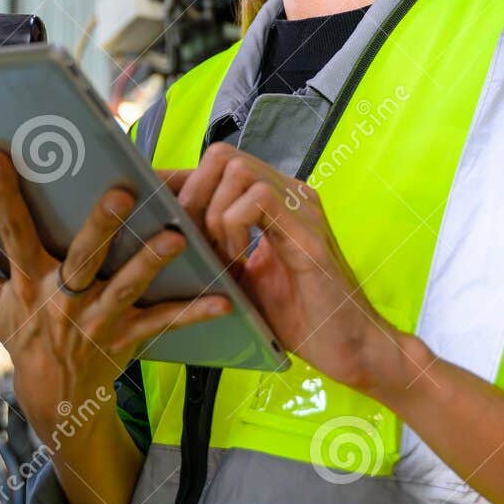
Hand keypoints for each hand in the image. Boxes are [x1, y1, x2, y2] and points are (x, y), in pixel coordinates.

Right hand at [0, 149, 229, 440]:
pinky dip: (193, 313)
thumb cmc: (21, 335)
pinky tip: (223, 300)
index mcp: (27, 283)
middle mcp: (63, 299)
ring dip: (151, 263)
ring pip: (127, 288)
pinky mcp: (127, 337)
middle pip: (82, 258)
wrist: (53, 399)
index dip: (2, 196)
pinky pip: (163, 324)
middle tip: (121, 193)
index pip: (11, 233)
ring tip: (177, 239)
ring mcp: (97, 320)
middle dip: (100, 226)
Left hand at [161, 143, 420, 397]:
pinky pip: (259, 200)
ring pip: (237, 170)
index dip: (179, 179)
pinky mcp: (308, 231)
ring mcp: (302, 208)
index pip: (217, 165)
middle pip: (222, 155)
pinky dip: (236, 227)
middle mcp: (290, 193)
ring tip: (223, 254)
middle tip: (193, 237)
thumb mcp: (243, 275)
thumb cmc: (300, 316)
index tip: (151, 204)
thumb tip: (166, 231)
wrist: (352, 347)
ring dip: (215, 214)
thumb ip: (215, 246)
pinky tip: (241, 260)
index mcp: (275, 200)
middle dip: (194, 193)